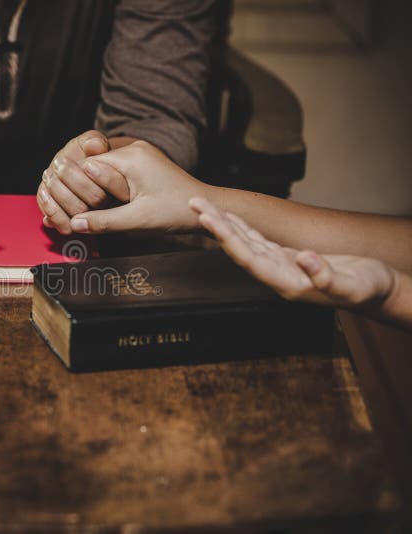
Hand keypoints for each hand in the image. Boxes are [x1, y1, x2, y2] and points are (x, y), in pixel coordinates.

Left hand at [37, 130, 128, 232]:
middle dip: (72, 179)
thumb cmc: (84, 154)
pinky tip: (45, 193)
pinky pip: (65, 226)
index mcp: (119, 187)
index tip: (82, 162)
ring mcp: (90, 218)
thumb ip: (94, 141)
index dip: (96, 175)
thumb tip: (95, 146)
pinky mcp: (73, 225)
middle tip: (58, 164)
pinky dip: (51, 210)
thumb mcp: (91, 142)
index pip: (114, 185)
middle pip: (95, 200)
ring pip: (78, 213)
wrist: (74, 167)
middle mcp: (108, 207)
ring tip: (49, 176)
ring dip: (58, 192)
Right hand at [67, 141, 208, 233]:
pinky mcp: (141, 163)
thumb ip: (103, 221)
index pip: (86, 165)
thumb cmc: (176, 211)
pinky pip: (114, 171)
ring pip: (101, 168)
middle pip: (92, 164)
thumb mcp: (137, 220)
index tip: (80, 208)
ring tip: (102, 207)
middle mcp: (133, 149)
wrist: (206, 207)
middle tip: (87, 211)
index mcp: (130, 157)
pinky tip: (111, 202)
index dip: (79, 188)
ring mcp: (138, 154)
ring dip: (96, 188)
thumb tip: (75, 224)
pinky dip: (107, 187)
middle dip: (86, 188)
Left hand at [189, 197, 397, 309]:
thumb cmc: (367, 290)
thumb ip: (327, 277)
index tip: (208, 219)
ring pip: (245, 241)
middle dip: (216, 225)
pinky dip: (242, 227)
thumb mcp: (351, 286)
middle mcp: (276, 275)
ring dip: (224, 224)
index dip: (227, 238)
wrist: (377, 294)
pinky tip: (229, 218)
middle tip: (194, 203)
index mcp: (286, 283)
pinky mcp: (288, 258)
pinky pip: (258, 240)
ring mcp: (280, 266)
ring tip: (203, 206)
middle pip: (239, 247)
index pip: (248, 258)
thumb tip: (305, 258)